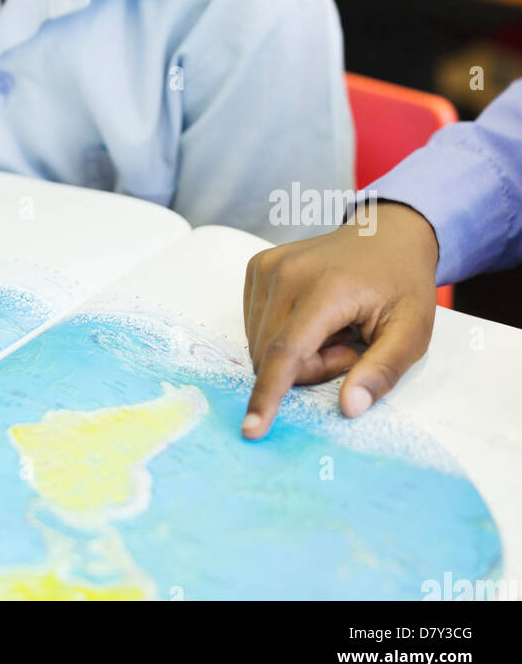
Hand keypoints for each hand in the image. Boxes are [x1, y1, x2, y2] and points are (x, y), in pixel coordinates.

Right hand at [241, 204, 438, 439]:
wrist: (386, 234)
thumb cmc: (401, 284)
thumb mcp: (412, 333)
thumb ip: (381, 371)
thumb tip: (348, 408)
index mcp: (327, 289)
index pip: (286, 351)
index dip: (268, 394)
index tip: (251, 429)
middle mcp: (287, 273)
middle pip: (274, 354)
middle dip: (311, 368)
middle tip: (350, 348)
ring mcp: (267, 266)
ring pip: (262, 343)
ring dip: (297, 353)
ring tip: (335, 330)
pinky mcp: (257, 267)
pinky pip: (256, 325)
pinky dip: (283, 334)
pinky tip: (313, 318)